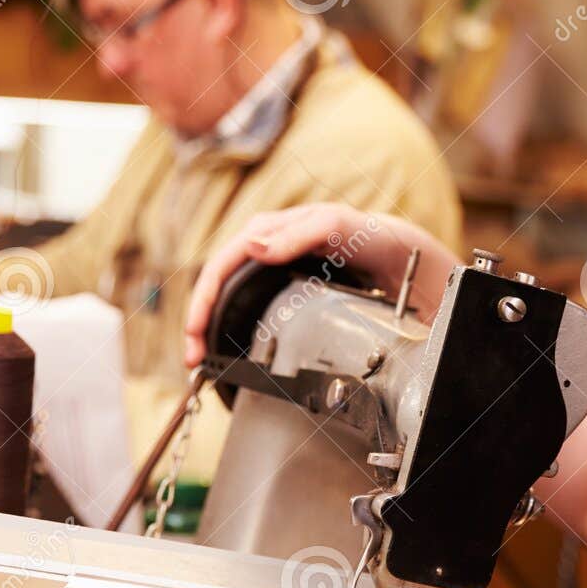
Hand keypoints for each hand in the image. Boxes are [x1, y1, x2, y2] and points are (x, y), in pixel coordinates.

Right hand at [183, 203, 458, 365]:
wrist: (395, 255)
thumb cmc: (366, 234)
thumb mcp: (336, 226)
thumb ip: (299, 233)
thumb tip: (254, 246)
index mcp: (266, 229)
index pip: (221, 264)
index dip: (204, 298)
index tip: (196, 330)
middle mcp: (261, 249)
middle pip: (216, 285)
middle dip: (198, 321)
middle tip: (191, 357)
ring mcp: (269, 271)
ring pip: (225, 300)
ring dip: (208, 330)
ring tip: (199, 361)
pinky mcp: (279, 290)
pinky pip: (243, 308)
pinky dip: (229, 330)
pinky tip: (224, 350)